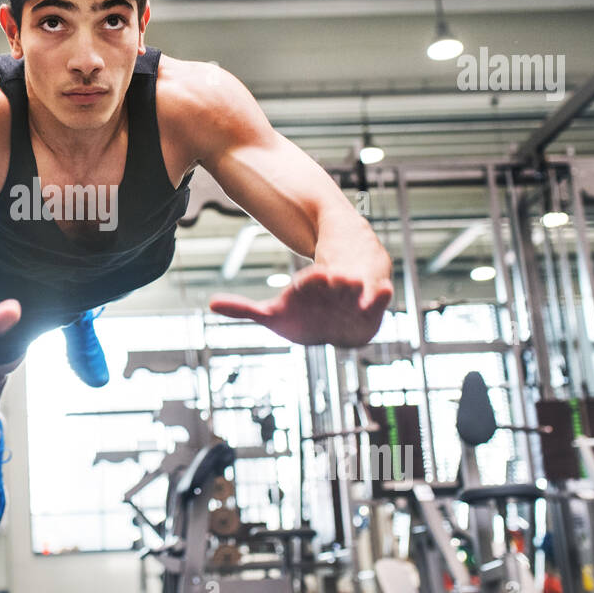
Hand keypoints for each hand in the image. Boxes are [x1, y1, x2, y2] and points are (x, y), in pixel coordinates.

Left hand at [208, 265, 391, 346]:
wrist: (339, 310)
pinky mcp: (371, 305)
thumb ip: (244, 309)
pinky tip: (383, 292)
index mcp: (306, 288)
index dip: (305, 285)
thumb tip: (210, 304)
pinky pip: (377, 298)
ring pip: (354, 287)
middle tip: (331, 278)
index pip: (305, 285)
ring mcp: (352, 294)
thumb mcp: (274, 314)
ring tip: (357, 285)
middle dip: (331, 282)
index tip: (301, 284)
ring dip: (355, 287)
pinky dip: (380, 296)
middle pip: (330, 282)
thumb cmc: (303, 314)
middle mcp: (330, 287)